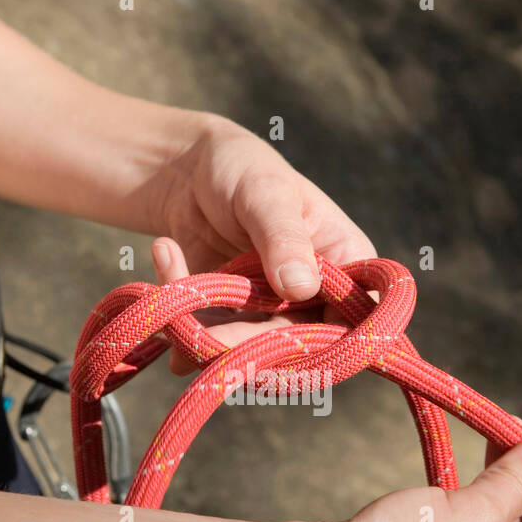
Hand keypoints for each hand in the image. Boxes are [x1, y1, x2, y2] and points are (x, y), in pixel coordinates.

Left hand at [146, 114, 374, 372]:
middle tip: (200, 332)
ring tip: (170, 300)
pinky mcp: (231, 322)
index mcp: (348, 264)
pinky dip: (181, 320)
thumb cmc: (242, 168)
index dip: (328, 341)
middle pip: (297, 348)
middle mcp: (317, 299)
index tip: (279, 341)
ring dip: (207, 338)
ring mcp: (273, 316)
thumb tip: (301, 287)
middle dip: (246, 345)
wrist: (185, 174)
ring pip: (250, 354)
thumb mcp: (266, 192)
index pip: (356, 319)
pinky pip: (211, 338)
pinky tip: (165, 261)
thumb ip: (284, 237)